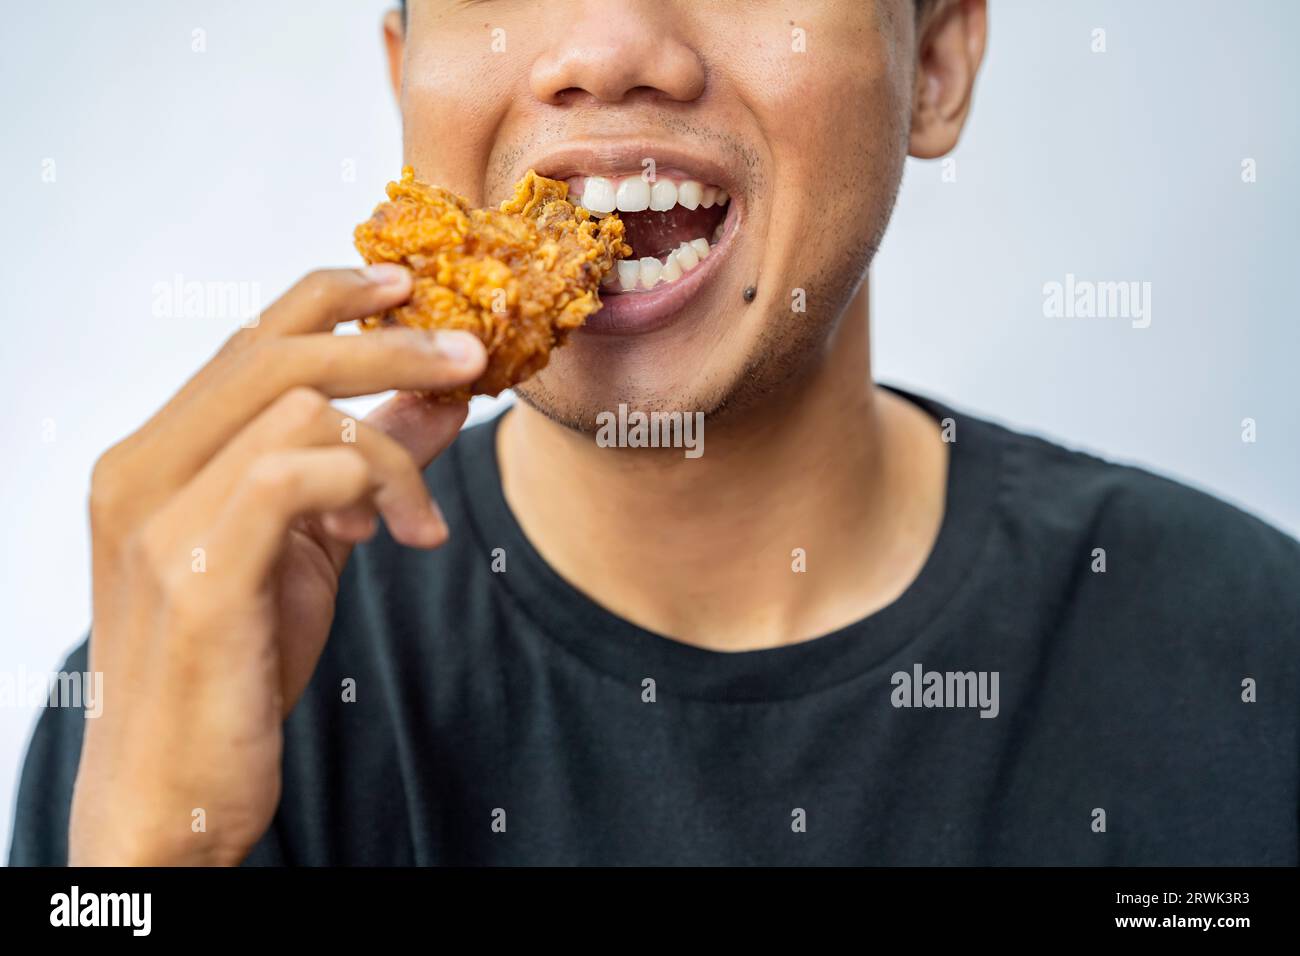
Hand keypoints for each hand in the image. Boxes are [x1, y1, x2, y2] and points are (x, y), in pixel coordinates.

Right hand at [68, 265, 485, 864]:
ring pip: (302, 410)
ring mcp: (158, 519)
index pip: (249, 338)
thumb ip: (361, 467)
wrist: (172, 786)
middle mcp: (141, 470)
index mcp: (156, 455)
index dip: (332, 296)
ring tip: (419, 524)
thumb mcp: (309, 547)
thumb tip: (438, 399)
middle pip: (277, 351)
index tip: (409, 285)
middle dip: (391, 343)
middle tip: (472, 360)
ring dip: (392, 454)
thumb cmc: (233, 664)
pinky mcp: (196, 574)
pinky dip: (372, 486)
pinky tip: (401, 537)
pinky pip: (299, 476)